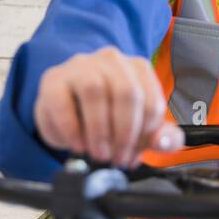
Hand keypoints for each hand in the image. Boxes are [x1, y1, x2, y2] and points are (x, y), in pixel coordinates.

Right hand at [34, 47, 184, 167]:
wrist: (67, 113)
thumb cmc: (107, 118)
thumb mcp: (138, 129)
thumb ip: (161, 137)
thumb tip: (165, 142)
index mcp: (138, 69)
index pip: (151, 101)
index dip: (145, 135)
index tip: (133, 155)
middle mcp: (112, 60)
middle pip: (127, 92)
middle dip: (124, 133)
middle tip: (116, 158)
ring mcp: (81, 65)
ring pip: (94, 90)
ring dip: (98, 130)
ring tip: (98, 153)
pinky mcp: (53, 79)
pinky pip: (62, 101)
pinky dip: (71, 129)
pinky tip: (77, 144)